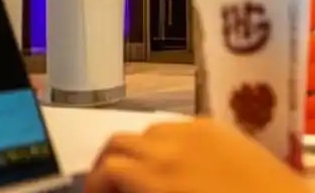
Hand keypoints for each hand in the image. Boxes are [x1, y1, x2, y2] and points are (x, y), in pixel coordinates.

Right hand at [84, 119, 310, 192]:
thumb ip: (147, 191)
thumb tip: (126, 190)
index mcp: (156, 176)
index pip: (107, 170)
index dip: (93, 187)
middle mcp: (169, 145)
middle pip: (119, 143)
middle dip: (107, 167)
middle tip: (111, 191)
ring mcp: (196, 131)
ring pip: (148, 132)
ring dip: (136, 153)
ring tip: (143, 178)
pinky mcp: (221, 128)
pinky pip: (179, 128)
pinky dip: (166, 144)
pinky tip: (179, 165)